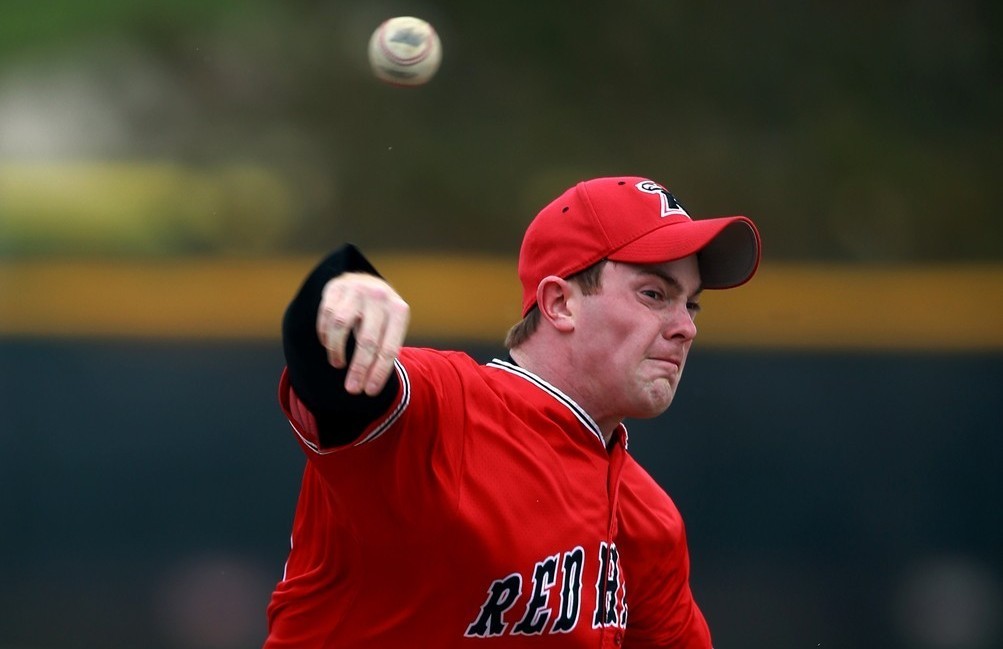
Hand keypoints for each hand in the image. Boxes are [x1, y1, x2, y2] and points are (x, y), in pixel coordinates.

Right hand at [316, 273, 409, 395]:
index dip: (379, 373)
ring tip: (338, 364)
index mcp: (398, 310)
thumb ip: (384, 349)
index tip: (370, 392)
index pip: (389, 348)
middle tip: (351, 389)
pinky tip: (328, 344)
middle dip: (358, 369)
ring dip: (337, 351)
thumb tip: (371, 385)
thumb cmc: (379, 315)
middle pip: (367, 341)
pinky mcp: (336, 287)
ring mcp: (357, 289)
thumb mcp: (390, 327)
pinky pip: (326, 316)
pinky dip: (325, 335)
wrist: (364, 281)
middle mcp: (379, 297)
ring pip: (340, 327)